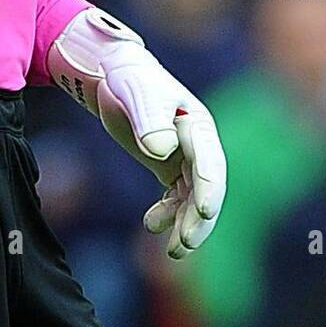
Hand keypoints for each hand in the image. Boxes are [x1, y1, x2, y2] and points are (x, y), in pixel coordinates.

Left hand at [48, 8, 226, 258]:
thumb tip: (161, 151)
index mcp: (198, 125)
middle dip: (198, 218)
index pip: (210, 162)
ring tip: (172, 251)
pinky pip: (176, 198)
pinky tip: (151, 224)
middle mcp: (198, 146)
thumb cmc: (129, 79)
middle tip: (184, 244)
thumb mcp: (138, 95)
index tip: (205, 211)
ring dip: (185, 225)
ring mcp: (185, 158)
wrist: (115, 75)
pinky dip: (168, 214)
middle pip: (206, 188)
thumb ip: (150, 121)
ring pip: (193, 200)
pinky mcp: (169, 166)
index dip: (209, 187)